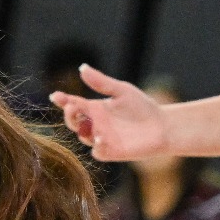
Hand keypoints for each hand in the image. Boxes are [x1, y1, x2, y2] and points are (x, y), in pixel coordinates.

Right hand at [47, 65, 168, 161]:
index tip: (56, 96)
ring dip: (82, 130)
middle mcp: (95, 124)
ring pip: (83, 136)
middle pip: (74, 121)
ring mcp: (102, 138)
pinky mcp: (111, 152)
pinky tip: (101, 138)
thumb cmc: (143, 107)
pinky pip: (97, 151)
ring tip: (87, 122)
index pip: (74, 104)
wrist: (163, 126)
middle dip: (70, 115)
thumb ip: (101, 82)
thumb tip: (82, 68)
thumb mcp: (121, 90)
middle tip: (72, 107)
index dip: (63, 101)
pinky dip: (97, 146)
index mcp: (95, 108)